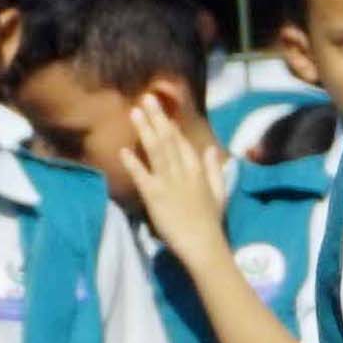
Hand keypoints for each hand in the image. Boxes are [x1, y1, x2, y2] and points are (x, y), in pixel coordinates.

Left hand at [123, 96, 234, 259]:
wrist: (203, 244)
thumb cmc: (210, 220)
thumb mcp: (219, 191)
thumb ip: (213, 168)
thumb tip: (210, 148)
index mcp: (197, 169)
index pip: (182, 141)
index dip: (170, 124)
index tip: (161, 109)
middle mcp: (182, 170)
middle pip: (168, 139)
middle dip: (156, 117)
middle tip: (146, 98)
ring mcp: (168, 182)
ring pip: (155, 150)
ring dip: (144, 130)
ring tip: (135, 113)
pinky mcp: (154, 196)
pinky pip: (142, 176)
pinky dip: (133, 162)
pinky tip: (123, 150)